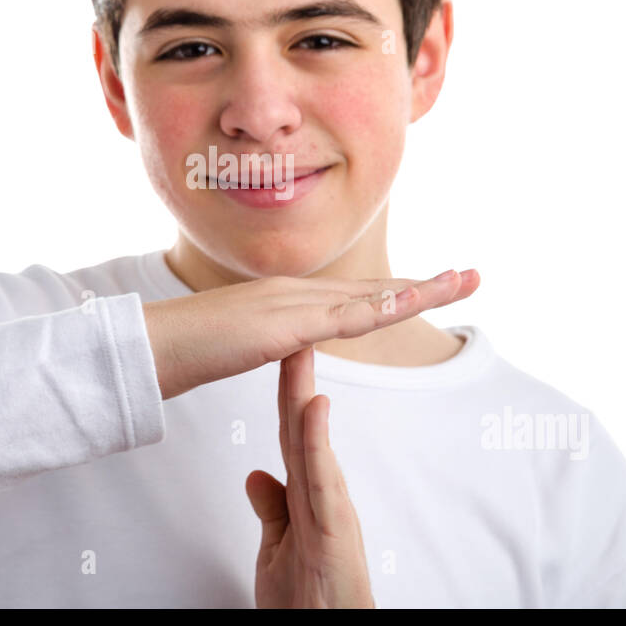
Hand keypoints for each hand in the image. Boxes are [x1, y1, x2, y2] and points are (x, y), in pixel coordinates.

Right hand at [142, 268, 478, 399]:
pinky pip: (345, 318)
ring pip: (370, 297)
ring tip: (464, 282)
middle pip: (374, 288)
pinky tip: (412, 302)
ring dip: (421, 289)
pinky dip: (382, 308)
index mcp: (289, 299)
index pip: (355, 296)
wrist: (152, 345)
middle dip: (425, 283)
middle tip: (472, 276)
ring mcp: (292, 303)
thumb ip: (269, 341)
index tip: (435, 287)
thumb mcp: (241, 344)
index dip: (398, 290)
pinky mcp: (285, 324)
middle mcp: (297, 292)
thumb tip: (288, 344)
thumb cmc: (188, 349)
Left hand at [245, 345, 372, 607]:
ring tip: (301, 351)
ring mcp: (332, 512)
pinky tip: (314, 408)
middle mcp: (324, 496)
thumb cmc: (307, 604)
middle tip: (292, 328)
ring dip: (307, 397)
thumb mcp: (278, 550)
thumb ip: (273, 510)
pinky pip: (323, 480)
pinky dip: (317, 442)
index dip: (286, 392)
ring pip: (315, 446)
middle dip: (296, 378)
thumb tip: (256, 474)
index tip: (278, 350)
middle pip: (304, 428)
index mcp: (310, 497)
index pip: (293, 434)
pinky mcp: (336, 532)